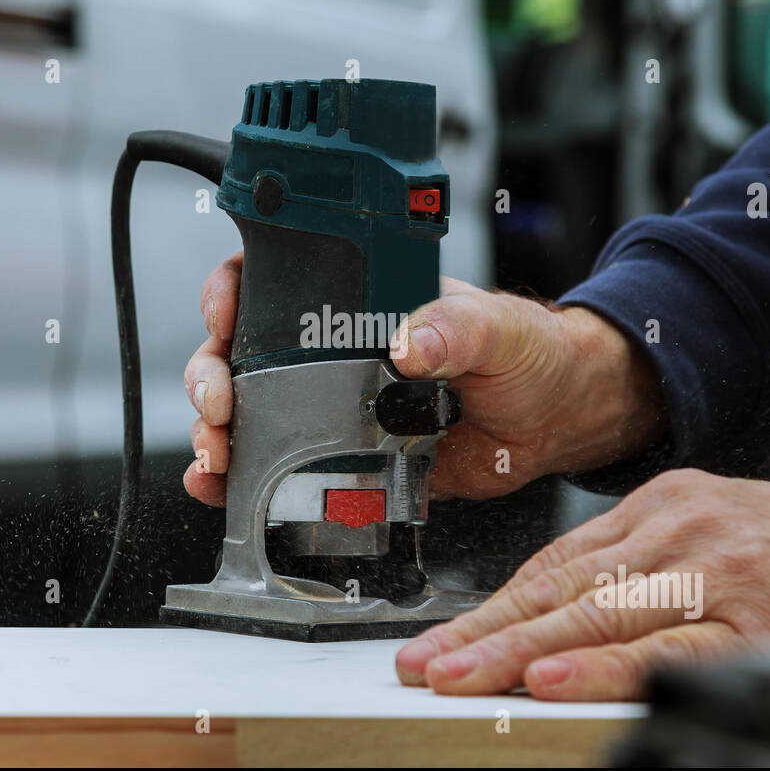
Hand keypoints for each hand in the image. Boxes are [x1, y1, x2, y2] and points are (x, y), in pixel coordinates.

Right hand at [183, 253, 666, 504]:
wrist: (558, 419)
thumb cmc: (530, 354)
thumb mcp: (496, 328)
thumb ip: (456, 328)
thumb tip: (409, 344)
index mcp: (363, 306)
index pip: (275, 281)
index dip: (231, 292)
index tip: (223, 313)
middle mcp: (337, 353)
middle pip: (244, 354)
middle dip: (211, 376)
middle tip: (218, 404)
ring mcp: (338, 407)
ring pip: (253, 412)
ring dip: (220, 433)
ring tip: (216, 456)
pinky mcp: (352, 458)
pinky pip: (287, 466)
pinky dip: (248, 478)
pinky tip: (226, 489)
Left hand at [395, 469, 769, 699]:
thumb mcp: (705, 527)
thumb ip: (633, 561)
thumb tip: (551, 612)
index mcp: (657, 507)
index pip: (552, 562)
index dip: (490, 605)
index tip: (440, 637)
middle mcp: (674, 534)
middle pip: (559, 588)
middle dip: (483, 631)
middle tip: (424, 664)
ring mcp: (708, 578)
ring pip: (595, 615)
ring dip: (517, 650)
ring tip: (459, 676)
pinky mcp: (745, 626)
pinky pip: (661, 651)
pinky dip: (600, 666)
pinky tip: (549, 678)